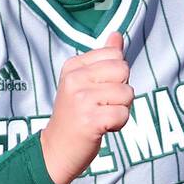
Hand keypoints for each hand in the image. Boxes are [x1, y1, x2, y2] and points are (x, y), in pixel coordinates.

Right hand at [40, 32, 132, 183]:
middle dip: (121, 91)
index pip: (115, 55)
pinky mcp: (90, 120)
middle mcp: (75, 79)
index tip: (98, 90)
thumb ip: (104, 57)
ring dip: (120, 109)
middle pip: (124, 71)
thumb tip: (117, 34)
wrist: (57, 149)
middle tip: (101, 105)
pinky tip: (101, 128)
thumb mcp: (84, 81)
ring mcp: (81, 99)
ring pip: (127, 93)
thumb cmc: (75, 114)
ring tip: (100, 116)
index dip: (115, 75)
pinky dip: (119, 124)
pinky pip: (124, 114)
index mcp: (73, 66)